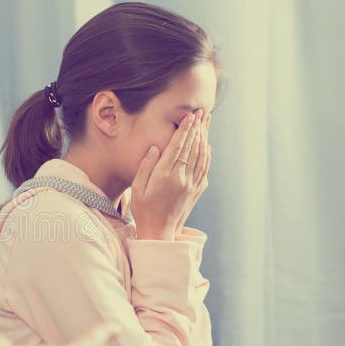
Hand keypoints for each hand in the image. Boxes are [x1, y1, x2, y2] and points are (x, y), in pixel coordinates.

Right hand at [130, 110, 205, 240]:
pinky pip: (205, 167)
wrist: (159, 233)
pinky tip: (206, 145)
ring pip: (201, 156)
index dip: (185, 130)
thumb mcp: (137, 189)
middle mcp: (182, 178)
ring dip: (204, 138)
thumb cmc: (143, 210)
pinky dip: (207, 154)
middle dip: (197, 128)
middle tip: (202, 113)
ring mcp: (192, 185)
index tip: (191, 116)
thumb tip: (156, 148)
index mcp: (165, 176)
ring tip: (206, 123)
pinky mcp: (197, 190)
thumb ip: (146, 166)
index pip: (178, 147)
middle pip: (192, 148)